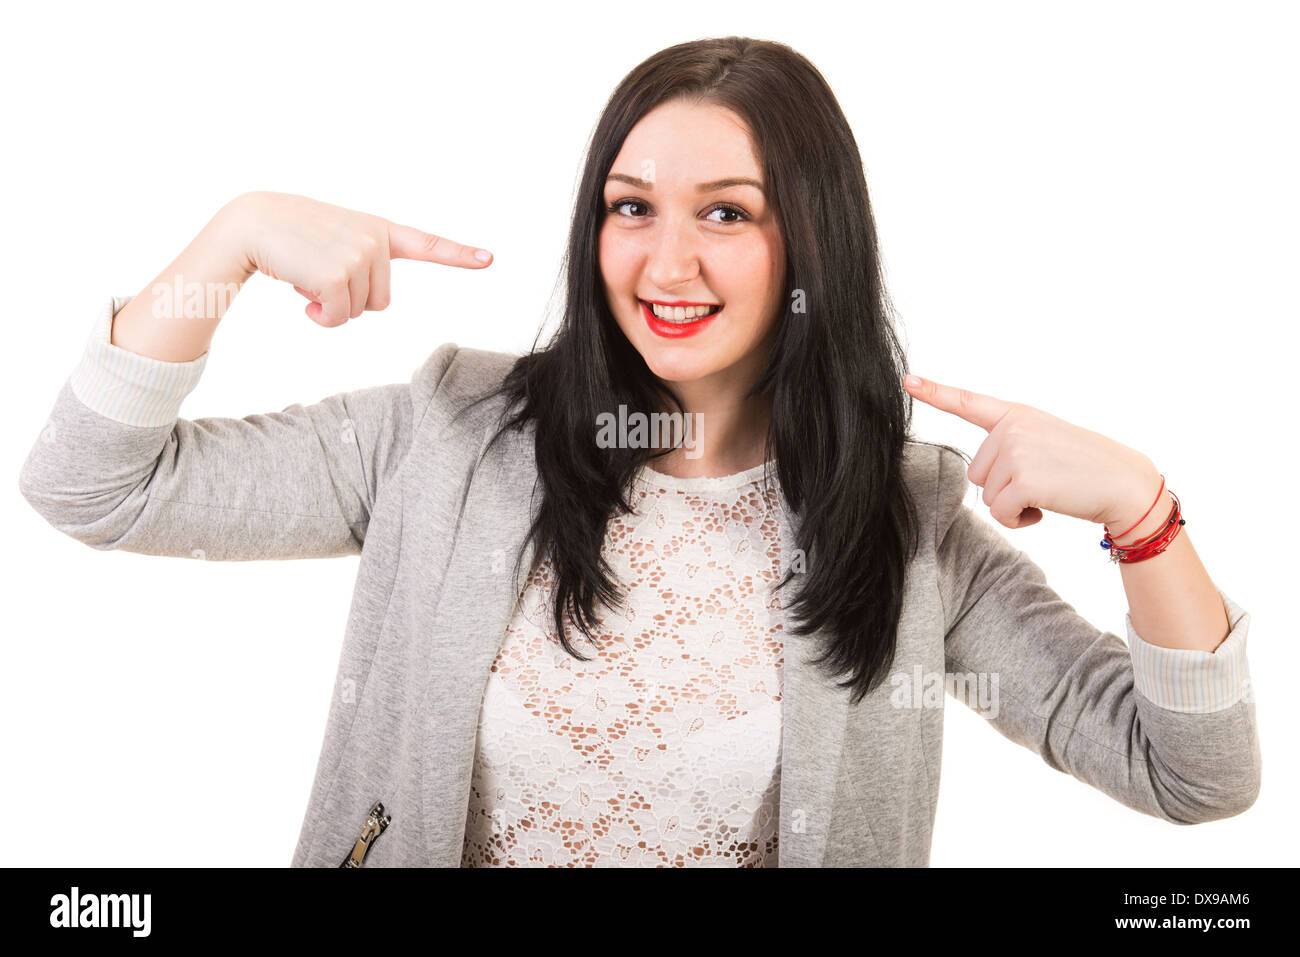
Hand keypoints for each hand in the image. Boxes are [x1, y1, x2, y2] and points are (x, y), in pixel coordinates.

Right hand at [229, 191, 493, 326]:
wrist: (251, 224)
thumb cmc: (289, 238)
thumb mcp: (333, 243)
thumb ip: (359, 265)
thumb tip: (357, 306)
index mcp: (377, 229)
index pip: (425, 243)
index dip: (458, 254)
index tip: (489, 259)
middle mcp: (375, 240)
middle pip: (380, 301)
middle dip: (351, 299)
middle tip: (319, 272)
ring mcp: (360, 255)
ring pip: (360, 312)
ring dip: (331, 305)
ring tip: (306, 273)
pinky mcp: (341, 274)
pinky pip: (340, 318)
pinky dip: (320, 316)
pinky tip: (301, 289)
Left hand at [903, 375, 1159, 529]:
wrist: (1124, 483)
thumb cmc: (1085, 468)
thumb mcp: (1045, 441)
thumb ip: (1011, 445)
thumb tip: (981, 476)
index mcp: (1017, 415)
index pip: (968, 402)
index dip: (935, 392)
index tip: (908, 381)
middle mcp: (1012, 428)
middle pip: (977, 473)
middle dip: (1004, 488)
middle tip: (1042, 482)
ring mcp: (1016, 451)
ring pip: (988, 495)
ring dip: (1013, 505)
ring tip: (1047, 492)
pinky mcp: (1023, 480)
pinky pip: (1001, 513)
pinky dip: (1019, 521)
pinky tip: (1043, 510)